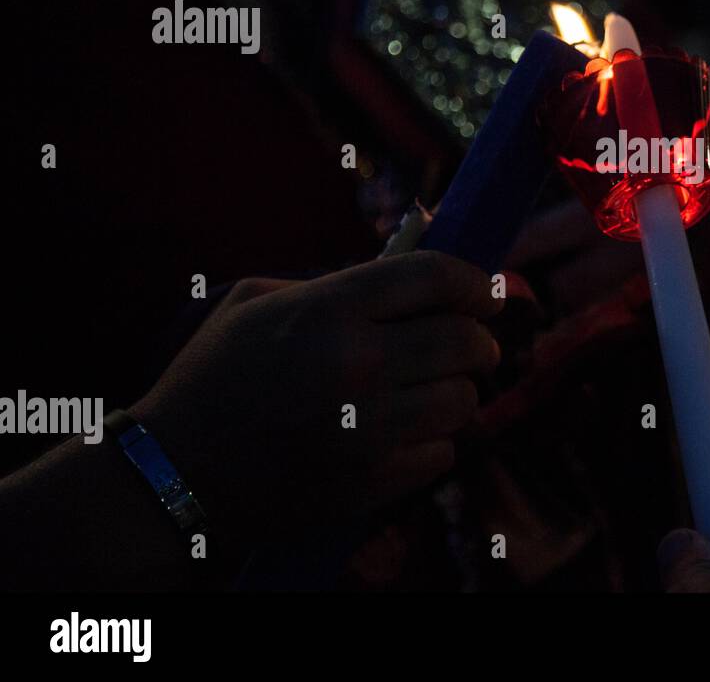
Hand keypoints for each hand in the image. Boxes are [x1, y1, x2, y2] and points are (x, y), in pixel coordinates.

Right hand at [132, 251, 502, 553]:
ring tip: (434, 390)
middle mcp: (354, 365)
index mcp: (326, 310)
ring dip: (458, 392)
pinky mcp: (369, 484)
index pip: (435, 277)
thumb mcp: (257, 301)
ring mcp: (365, 429)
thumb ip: (337, 284)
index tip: (486, 291)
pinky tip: (402, 434)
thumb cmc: (215, 376)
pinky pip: (442, 452)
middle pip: (465, 340)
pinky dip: (433, 442)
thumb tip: (415, 277)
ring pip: (463, 400)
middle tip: (474, 344)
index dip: (474, 281)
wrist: (171, 473)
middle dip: (479, 340)